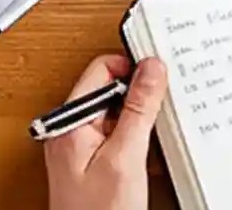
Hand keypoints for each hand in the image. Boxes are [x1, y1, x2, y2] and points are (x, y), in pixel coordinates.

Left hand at [46, 55, 167, 209]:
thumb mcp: (125, 158)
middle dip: (140, 99)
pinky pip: (117, 138)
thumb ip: (138, 110)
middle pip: (110, 90)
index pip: (101, 70)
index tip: (159, 77)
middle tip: (161, 111)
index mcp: (69, 122)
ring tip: (154, 143)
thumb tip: (151, 70)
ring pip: (117, 115)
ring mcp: (80, 148)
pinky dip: (137, 143)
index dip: (132, 68)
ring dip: (140, 124)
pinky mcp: (91, 164)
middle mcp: (70, 131)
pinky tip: (148, 160)